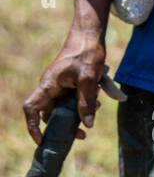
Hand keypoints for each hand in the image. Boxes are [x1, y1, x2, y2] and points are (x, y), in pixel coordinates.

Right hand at [22, 27, 110, 143]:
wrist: (89, 36)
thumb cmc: (86, 53)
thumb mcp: (89, 79)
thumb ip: (87, 102)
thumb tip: (87, 124)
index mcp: (48, 85)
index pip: (31, 108)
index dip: (33, 126)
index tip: (42, 140)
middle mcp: (50, 87)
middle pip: (50, 114)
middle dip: (65, 125)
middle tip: (82, 134)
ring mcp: (59, 85)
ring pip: (64, 108)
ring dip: (78, 114)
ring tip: (96, 109)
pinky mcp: (69, 84)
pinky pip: (73, 100)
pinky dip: (83, 105)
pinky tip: (98, 102)